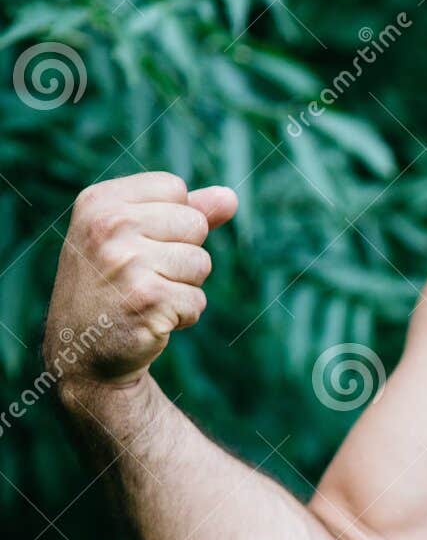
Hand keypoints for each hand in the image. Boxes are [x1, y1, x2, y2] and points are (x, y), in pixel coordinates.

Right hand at [44, 172, 235, 387]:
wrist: (83, 352)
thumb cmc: (114, 287)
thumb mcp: (135, 238)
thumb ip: (184, 212)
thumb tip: (230, 197)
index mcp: (100, 202)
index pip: (175, 188)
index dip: (172, 222)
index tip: (138, 244)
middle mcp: (108, 226)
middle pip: (195, 223)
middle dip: (183, 255)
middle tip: (142, 276)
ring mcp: (127, 263)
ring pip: (201, 263)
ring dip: (184, 287)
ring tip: (145, 297)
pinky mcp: (148, 299)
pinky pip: (198, 300)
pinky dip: (183, 315)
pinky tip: (149, 319)